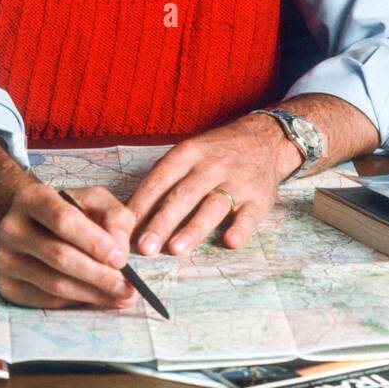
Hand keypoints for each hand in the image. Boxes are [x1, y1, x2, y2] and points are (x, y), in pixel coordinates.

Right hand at [0, 179, 139, 309]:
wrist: (26, 222)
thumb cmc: (67, 210)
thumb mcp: (93, 200)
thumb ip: (113, 215)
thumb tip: (120, 249)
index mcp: (32, 198)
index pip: (63, 220)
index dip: (94, 242)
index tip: (122, 259)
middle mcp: (12, 227)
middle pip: (60, 256)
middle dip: (99, 276)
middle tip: (129, 289)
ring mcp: (5, 258)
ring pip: (54, 284)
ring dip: (92, 294)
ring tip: (120, 298)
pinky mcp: (7, 285)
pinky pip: (47, 300)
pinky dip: (76, 302)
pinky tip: (97, 299)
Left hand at [125, 114, 299, 258]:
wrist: (265, 138)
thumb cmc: (216, 152)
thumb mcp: (189, 152)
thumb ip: (165, 180)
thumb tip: (131, 214)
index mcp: (188, 153)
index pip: (159, 180)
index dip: (140, 204)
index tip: (123, 229)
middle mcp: (211, 165)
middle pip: (182, 195)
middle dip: (161, 222)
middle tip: (144, 248)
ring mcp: (236, 181)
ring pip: (212, 206)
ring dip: (193, 228)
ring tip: (176, 249)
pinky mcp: (259, 198)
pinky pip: (248, 215)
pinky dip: (241, 228)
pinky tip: (230, 242)